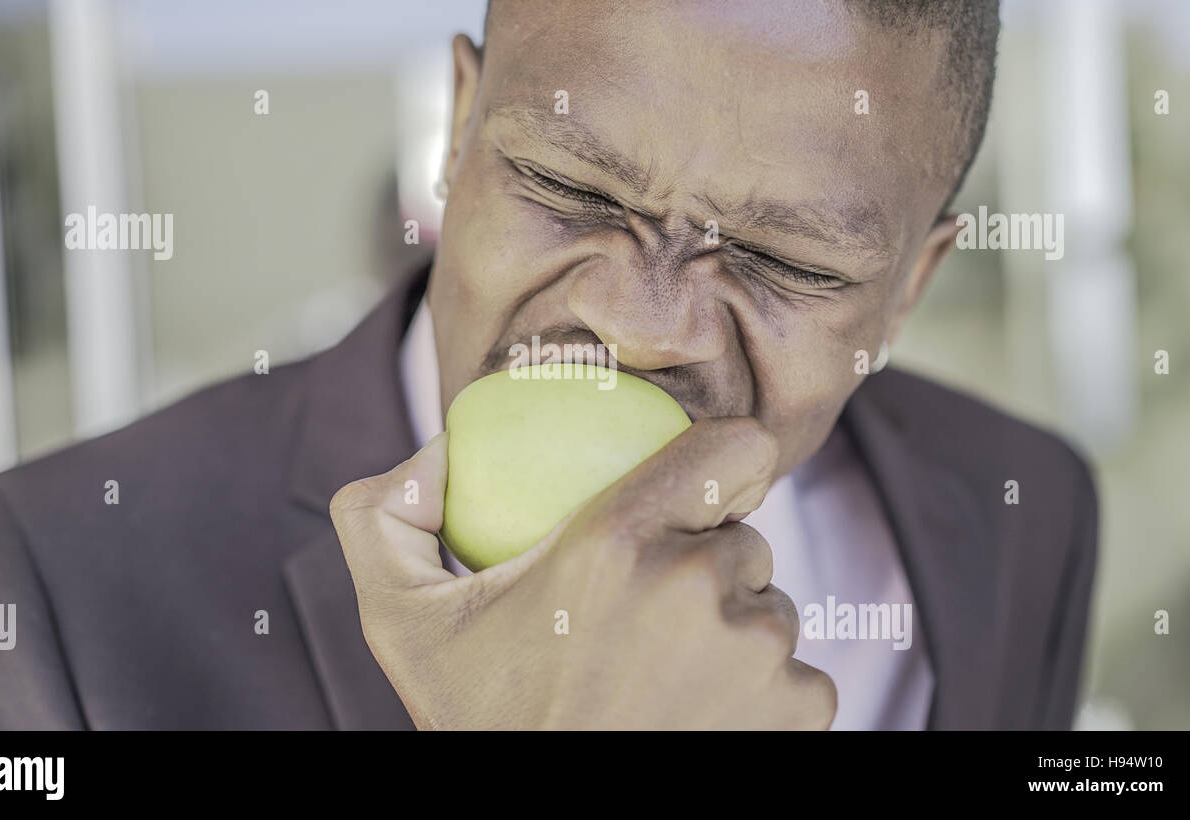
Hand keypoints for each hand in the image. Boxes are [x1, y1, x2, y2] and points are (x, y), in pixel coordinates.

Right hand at [329, 416, 835, 728]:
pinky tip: (700, 719)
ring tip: (667, 679)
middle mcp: (697, 586)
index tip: (705, 490)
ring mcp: (761, 652)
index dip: (726, 462)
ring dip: (731, 632)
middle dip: (705, 569)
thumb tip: (433, 453)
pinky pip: (796, 671)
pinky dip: (761, 692)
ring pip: (770, 608)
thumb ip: (385, 520)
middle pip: (741, 540)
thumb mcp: (404, 624)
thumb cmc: (484, 723)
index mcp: (615, 542)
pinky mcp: (804, 710)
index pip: (734, 448)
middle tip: (647, 622)